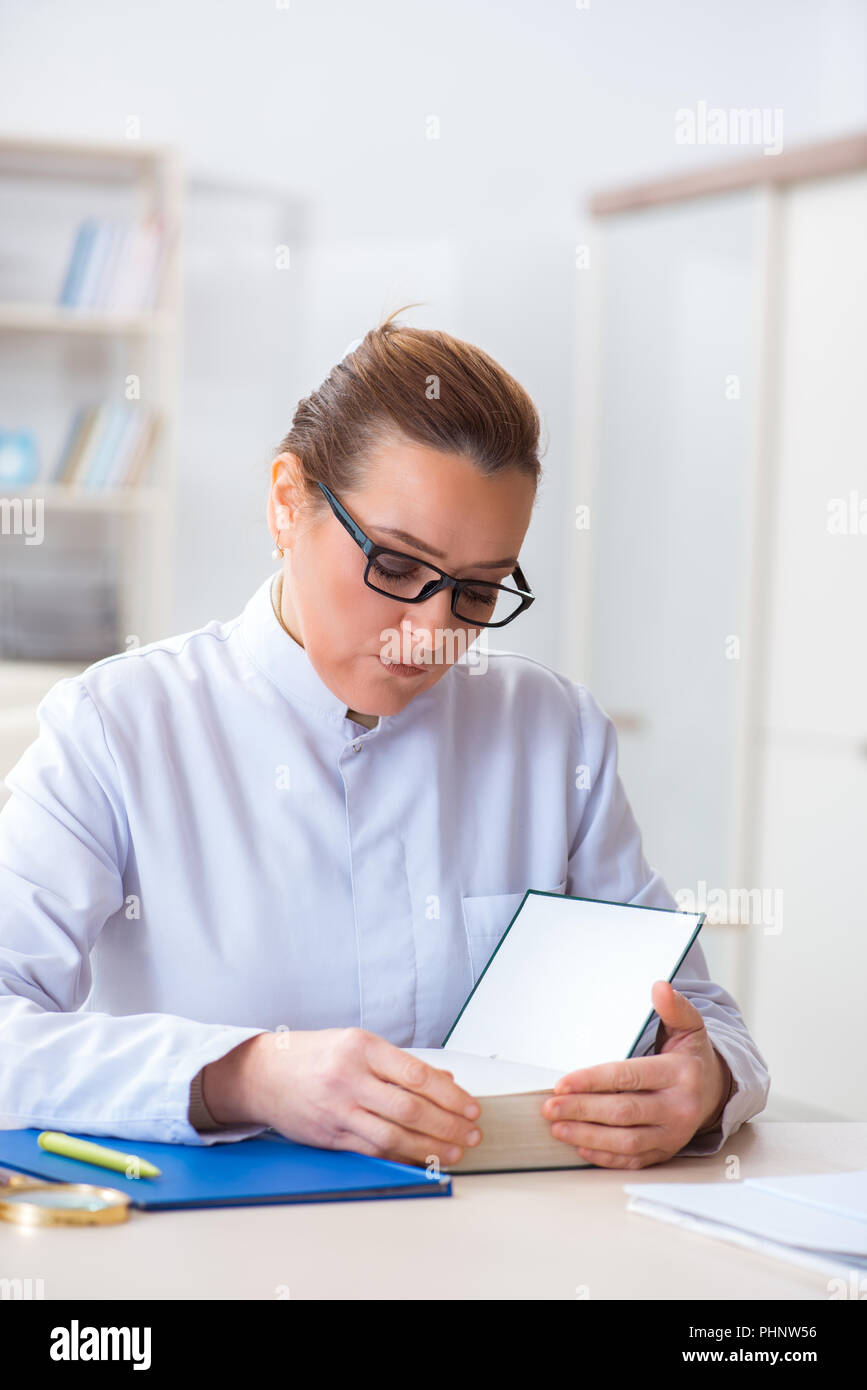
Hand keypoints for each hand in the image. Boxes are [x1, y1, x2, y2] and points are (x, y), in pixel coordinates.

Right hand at [202, 1027, 482, 1168]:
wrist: (262, 1073)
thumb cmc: (315, 1054)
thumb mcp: (356, 1044)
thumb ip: (400, 1064)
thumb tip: (445, 1081)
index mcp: (361, 1047)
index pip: (416, 1074)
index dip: (450, 1095)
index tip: (471, 1106)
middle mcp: (349, 1078)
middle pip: (409, 1109)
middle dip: (448, 1124)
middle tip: (472, 1132)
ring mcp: (338, 1110)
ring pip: (394, 1136)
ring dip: (431, 1147)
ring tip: (456, 1150)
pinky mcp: (330, 1135)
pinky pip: (373, 1151)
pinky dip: (403, 1157)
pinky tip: (423, 1158)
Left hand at [540, 981, 732, 1168]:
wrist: (717, 1091)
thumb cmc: (691, 1057)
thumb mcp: (689, 1027)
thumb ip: (674, 1007)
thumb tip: (660, 987)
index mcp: (680, 1074)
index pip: (629, 1077)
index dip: (592, 1081)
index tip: (563, 1083)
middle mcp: (679, 1108)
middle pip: (624, 1112)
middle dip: (582, 1110)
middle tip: (550, 1107)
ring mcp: (673, 1134)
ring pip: (626, 1142)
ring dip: (588, 1137)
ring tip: (558, 1127)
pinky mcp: (666, 1152)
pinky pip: (633, 1160)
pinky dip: (605, 1157)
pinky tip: (581, 1147)